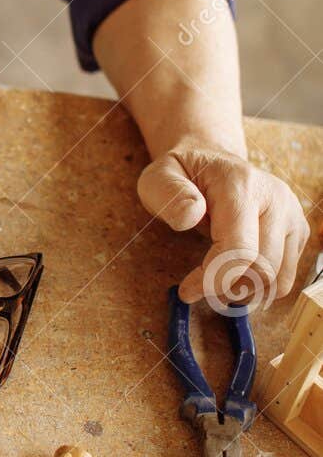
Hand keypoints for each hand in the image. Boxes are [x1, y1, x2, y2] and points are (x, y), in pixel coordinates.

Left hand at [137, 144, 309, 309]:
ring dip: (245, 292)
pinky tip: (236, 275)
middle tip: (199, 287)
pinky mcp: (298, 231)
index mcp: (240, 185)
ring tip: (217, 280)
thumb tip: (189, 216)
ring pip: (278, 279)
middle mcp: (275, 198)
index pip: (240, 250)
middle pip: (262, 269)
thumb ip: (168, 194)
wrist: (214, 164)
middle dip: (227, 289)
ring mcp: (292, 215)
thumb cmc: (184, 175)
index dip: (214, 279)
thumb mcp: (158, 177)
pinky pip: (285, 276)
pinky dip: (260, 287)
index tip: (187, 290)